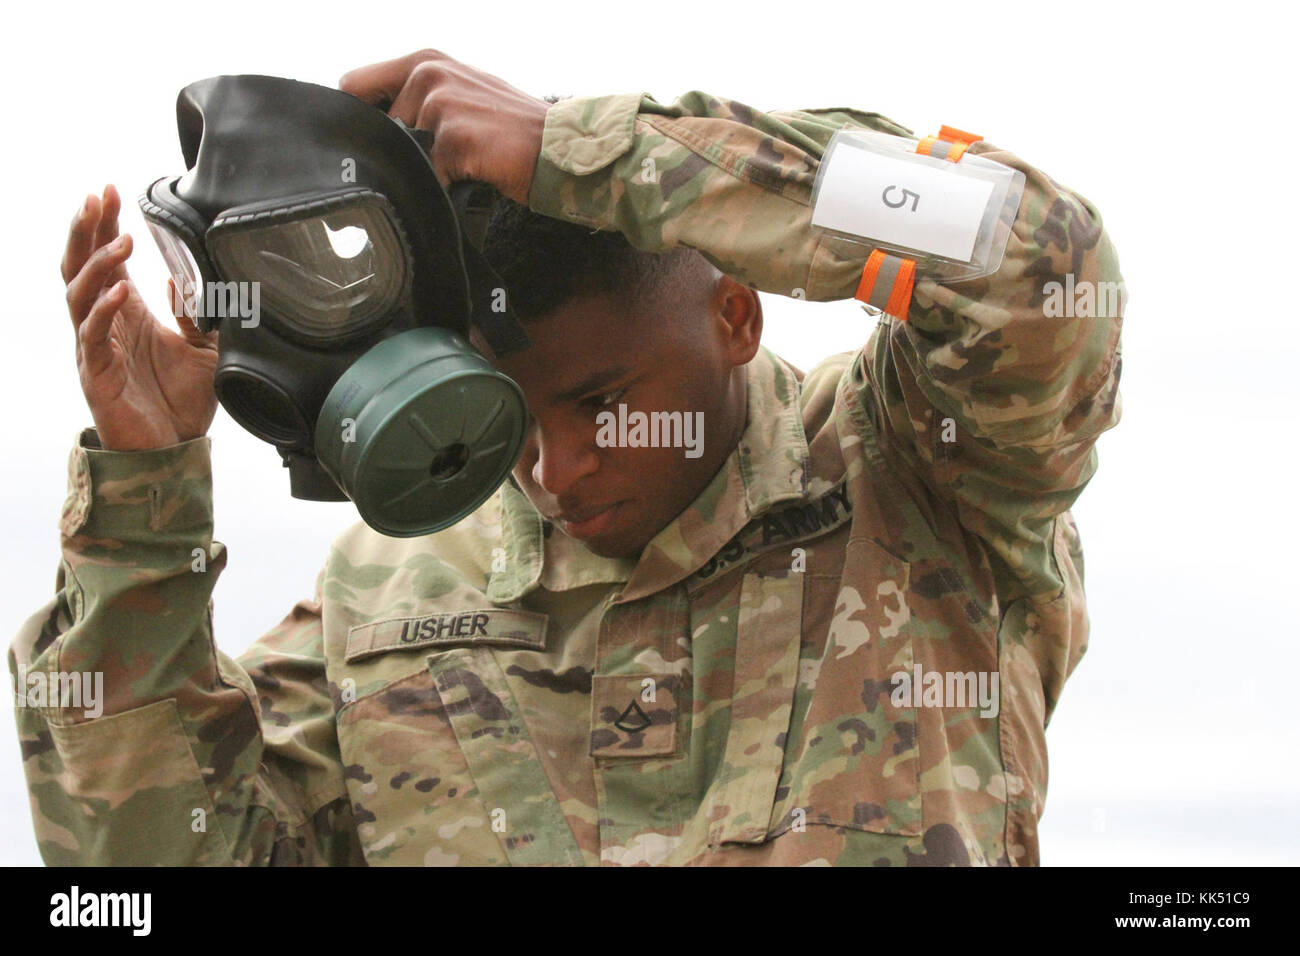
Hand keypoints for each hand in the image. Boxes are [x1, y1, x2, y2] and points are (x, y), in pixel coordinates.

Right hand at [62, 185, 219, 451]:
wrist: (176, 451)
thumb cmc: (182, 402)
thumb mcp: (205, 350)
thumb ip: (197, 315)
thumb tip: (184, 280)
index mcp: (127, 314)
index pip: (108, 259)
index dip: (105, 225)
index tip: (110, 191)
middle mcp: (105, 324)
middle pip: (80, 266)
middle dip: (87, 230)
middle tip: (97, 197)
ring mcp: (95, 347)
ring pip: (79, 294)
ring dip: (99, 263)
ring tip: (121, 240)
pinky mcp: (96, 373)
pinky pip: (92, 335)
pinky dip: (104, 309)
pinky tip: (122, 289)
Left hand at [339, 49, 548, 204]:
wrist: (558, 147)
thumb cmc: (511, 129)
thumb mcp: (459, 94)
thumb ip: (416, 98)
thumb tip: (370, 125)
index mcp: (425, 61)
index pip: (354, 86)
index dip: (362, 120)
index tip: (381, 141)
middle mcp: (428, 73)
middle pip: (378, 131)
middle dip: (404, 151)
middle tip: (448, 154)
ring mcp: (440, 103)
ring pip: (404, 155)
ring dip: (431, 168)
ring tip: (468, 160)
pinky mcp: (454, 136)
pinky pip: (430, 177)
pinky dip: (449, 185)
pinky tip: (476, 172)